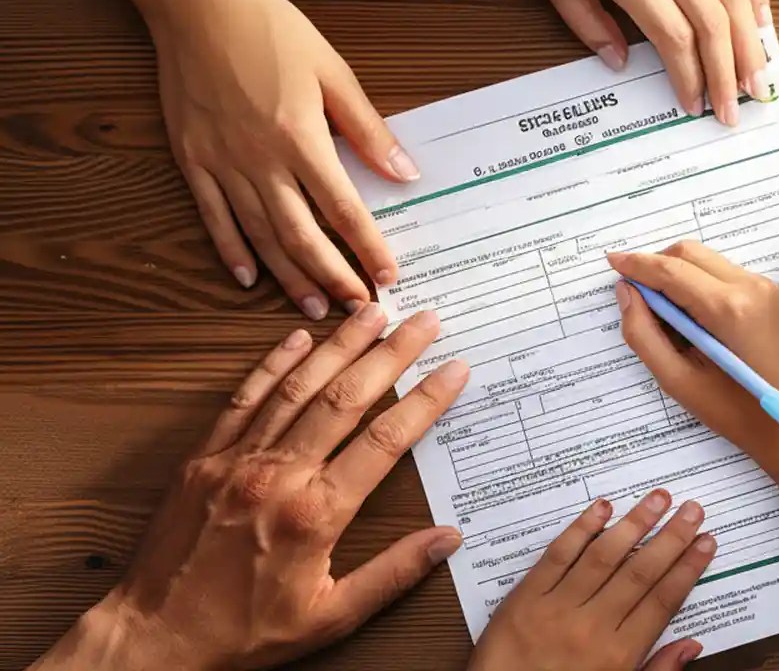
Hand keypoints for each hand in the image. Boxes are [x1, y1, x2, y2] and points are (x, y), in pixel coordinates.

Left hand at [34, 306, 469, 669]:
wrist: (153, 637)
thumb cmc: (243, 633)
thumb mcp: (331, 617)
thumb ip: (394, 573)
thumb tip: (449, 539)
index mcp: (316, 514)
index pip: (386, 440)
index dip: (426, 400)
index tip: (455, 369)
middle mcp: (279, 475)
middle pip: (347, 398)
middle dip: (391, 353)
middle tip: (423, 320)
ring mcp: (238, 460)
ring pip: (298, 387)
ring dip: (339, 345)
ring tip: (371, 311)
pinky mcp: (205, 457)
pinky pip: (245, 398)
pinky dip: (274, 364)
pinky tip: (299, 337)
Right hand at [115, 0, 415, 318]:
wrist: (198, 5)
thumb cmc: (270, 31)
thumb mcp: (332, 73)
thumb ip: (368, 130)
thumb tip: (405, 173)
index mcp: (299, 137)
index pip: (342, 208)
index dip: (367, 247)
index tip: (388, 276)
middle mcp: (259, 159)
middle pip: (301, 233)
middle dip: (332, 276)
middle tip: (356, 308)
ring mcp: (220, 162)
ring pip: (259, 234)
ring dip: (289, 276)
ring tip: (314, 307)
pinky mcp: (191, 159)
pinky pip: (212, 216)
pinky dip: (231, 251)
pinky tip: (250, 278)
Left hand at [470, 489, 714, 670]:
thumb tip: (692, 645)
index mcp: (617, 657)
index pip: (662, 602)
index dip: (688, 568)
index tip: (707, 542)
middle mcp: (591, 628)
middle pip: (639, 573)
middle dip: (671, 538)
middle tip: (693, 509)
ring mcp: (556, 609)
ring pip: (603, 557)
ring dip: (634, 524)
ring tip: (658, 498)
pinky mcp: (524, 598)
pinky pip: (557, 557)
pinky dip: (580, 529)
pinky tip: (602, 508)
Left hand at [527, 0, 774, 124]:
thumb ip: (581, 15)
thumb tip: (618, 60)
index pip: (673, 38)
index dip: (690, 77)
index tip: (693, 104)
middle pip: (712, 22)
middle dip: (728, 73)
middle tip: (734, 109)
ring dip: (751, 41)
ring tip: (758, 79)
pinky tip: (761, 20)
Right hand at [609, 241, 778, 477]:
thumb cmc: (738, 414)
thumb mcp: (680, 381)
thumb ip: (643, 334)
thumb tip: (626, 294)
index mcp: (728, 309)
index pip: (671, 271)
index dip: (637, 264)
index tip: (612, 262)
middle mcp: (752, 287)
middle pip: (690, 254)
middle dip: (657, 265)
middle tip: (636, 293)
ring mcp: (769, 288)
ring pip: (709, 262)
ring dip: (681, 276)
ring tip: (668, 315)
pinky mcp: (776, 295)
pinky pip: (729, 276)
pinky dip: (705, 286)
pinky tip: (699, 321)